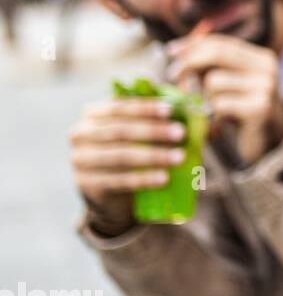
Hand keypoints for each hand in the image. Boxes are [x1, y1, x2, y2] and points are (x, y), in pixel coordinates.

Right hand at [70, 97, 188, 233]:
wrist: (110, 193)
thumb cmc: (130, 152)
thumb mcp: (137, 132)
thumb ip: (154, 116)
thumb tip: (188, 102)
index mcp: (92, 114)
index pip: (119, 106)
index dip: (144, 107)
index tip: (170, 109)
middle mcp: (80, 134)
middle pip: (120, 130)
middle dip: (153, 131)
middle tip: (180, 133)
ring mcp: (80, 160)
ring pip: (120, 155)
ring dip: (153, 156)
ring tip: (179, 157)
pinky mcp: (87, 184)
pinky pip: (119, 180)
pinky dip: (143, 179)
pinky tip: (164, 178)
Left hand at [166, 34, 282, 164]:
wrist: (270, 144)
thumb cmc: (243, 113)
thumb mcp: (230, 84)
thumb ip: (211, 66)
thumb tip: (176, 50)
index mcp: (261, 58)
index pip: (220, 42)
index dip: (191, 44)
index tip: (170, 51)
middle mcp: (267, 68)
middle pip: (216, 54)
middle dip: (188, 63)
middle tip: (172, 77)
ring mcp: (265, 87)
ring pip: (214, 81)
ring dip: (205, 98)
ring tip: (213, 111)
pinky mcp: (258, 108)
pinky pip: (219, 104)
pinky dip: (212, 115)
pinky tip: (219, 124)